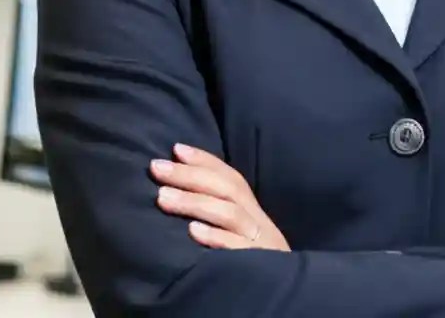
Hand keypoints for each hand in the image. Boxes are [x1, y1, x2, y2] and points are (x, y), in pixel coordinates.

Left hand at [149, 143, 290, 251]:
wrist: (288, 297)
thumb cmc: (253, 264)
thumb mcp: (241, 235)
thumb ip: (220, 213)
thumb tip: (179, 190)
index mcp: (253, 211)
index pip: (230, 177)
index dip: (204, 160)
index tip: (175, 147)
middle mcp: (258, 221)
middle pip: (226, 189)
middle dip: (189, 175)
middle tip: (156, 168)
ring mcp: (259, 243)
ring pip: (229, 213)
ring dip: (193, 202)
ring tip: (162, 198)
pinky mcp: (259, 265)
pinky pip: (237, 249)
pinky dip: (215, 238)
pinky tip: (192, 232)